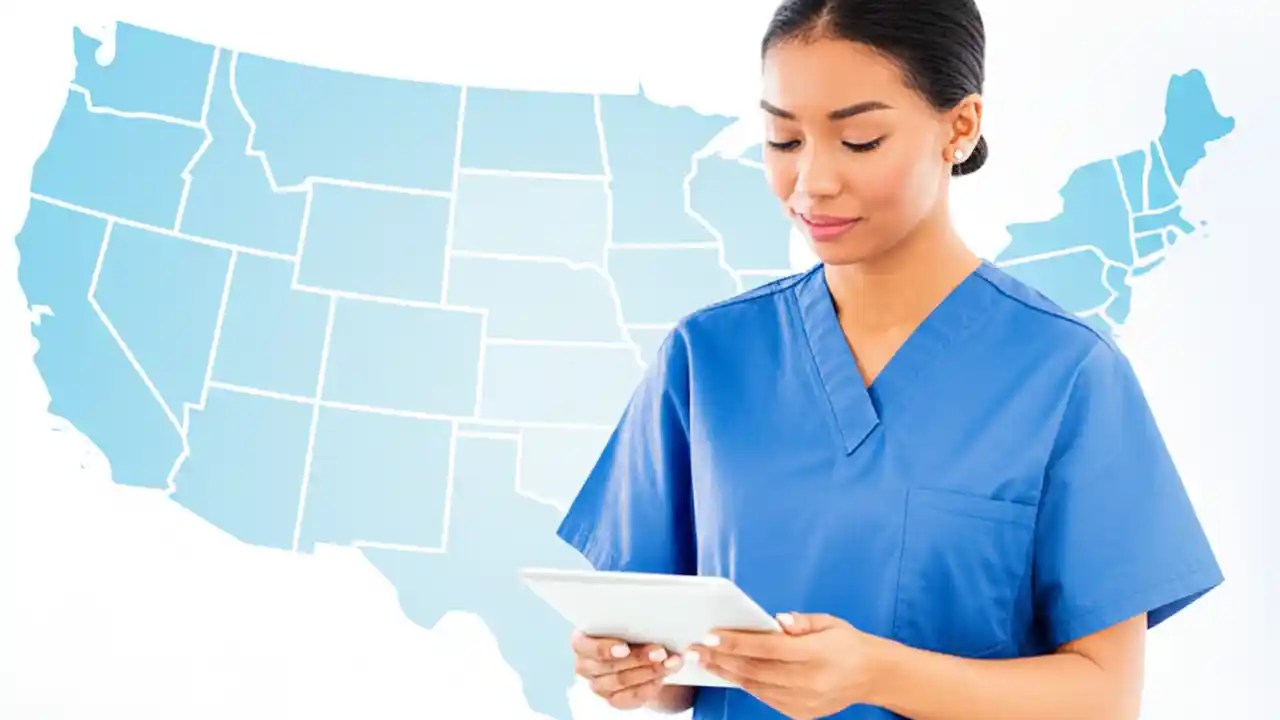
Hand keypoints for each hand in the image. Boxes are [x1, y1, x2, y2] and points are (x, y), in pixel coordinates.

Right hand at [570, 629, 684, 709]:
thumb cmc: (630, 629)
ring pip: (621, 682)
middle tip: (660, 651)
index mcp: (581, 640)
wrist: (638, 651)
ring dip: (648, 672)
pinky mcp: (612, 699)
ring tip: (668, 663)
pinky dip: (648, 687)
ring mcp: (597, 685)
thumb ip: (637, 621)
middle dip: (638, 658)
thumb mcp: (630, 620)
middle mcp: (584, 665)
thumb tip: (660, 624)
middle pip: (609, 666)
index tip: (625, 648)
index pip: (586, 646)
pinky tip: (661, 677)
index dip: (604, 649)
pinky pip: (629, 698)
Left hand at [686, 612, 883, 719]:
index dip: (737, 643)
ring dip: (728, 674)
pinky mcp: (802, 714)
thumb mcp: (830, 622)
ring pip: (757, 687)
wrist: (873, 676)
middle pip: (757, 671)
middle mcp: (811, 681)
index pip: (769, 649)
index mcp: (819, 655)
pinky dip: (746, 685)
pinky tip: (730, 673)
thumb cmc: (848, 643)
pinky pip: (766, 698)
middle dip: (722, 659)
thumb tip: (776, 620)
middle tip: (695, 650)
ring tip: (705, 661)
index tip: (711, 636)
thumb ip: (802, 621)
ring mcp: (806, 702)